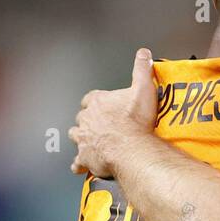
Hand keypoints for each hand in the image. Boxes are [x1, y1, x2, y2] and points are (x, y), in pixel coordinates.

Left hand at [69, 48, 157, 176]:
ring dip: (81, 138)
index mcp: (99, 102)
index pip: (91, 98)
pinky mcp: (86, 156)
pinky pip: (78, 161)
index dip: (96, 102)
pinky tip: (80, 166)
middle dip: (88, 120)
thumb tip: (143, 54)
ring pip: (76, 135)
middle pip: (82, 117)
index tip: (102, 106)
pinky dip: (79, 163)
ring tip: (89, 142)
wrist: (131, 148)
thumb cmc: (136, 122)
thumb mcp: (143, 89)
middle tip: (99, 126)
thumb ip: (141, 70)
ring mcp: (84, 138)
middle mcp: (87, 119)